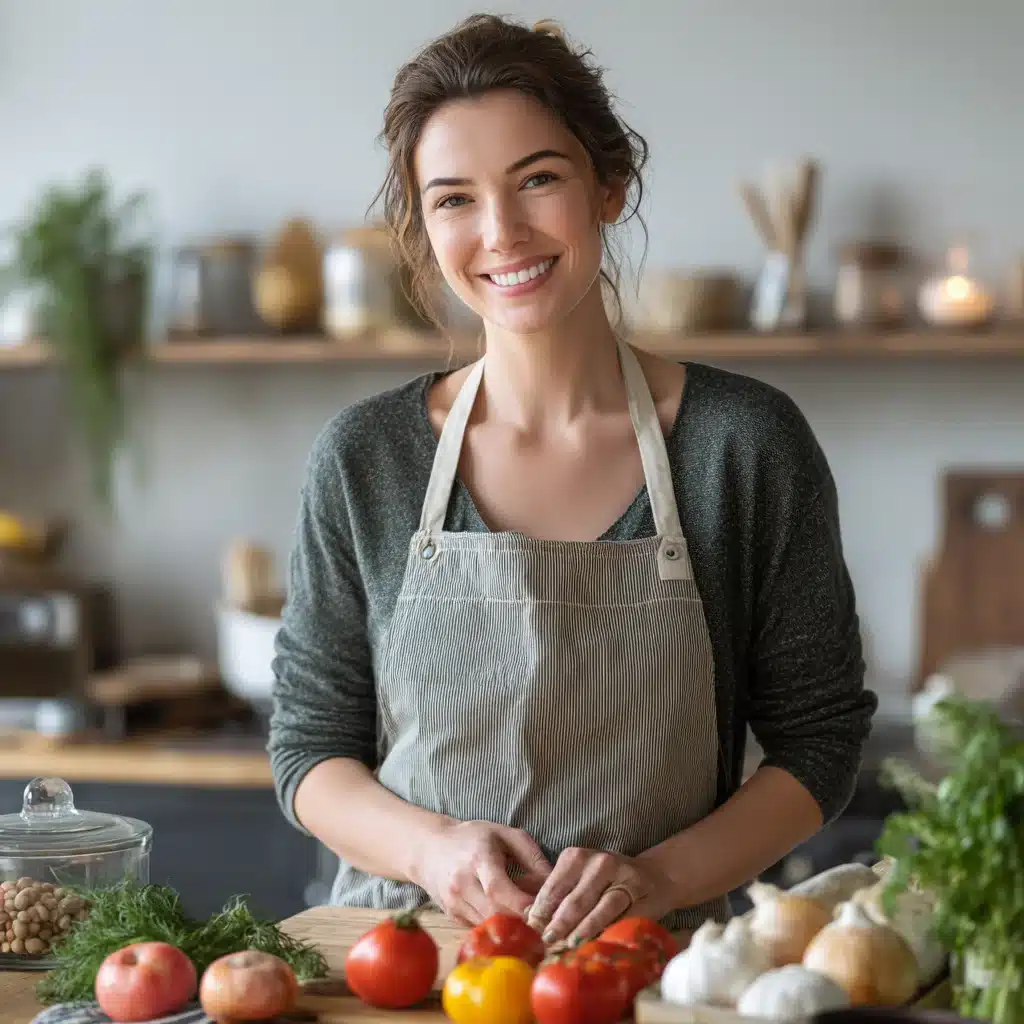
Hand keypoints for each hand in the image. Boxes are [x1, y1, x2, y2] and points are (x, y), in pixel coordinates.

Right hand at [410, 819, 552, 925]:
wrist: (429, 848)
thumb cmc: (473, 838)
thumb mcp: (505, 834)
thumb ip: (532, 856)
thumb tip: (556, 883)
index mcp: (478, 858)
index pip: (499, 890)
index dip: (523, 905)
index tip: (546, 910)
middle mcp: (462, 884)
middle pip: (495, 914)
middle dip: (523, 921)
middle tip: (546, 922)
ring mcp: (455, 904)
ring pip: (489, 927)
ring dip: (513, 928)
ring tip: (532, 922)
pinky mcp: (453, 918)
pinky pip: (482, 930)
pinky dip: (499, 930)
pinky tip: (512, 922)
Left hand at [525, 847, 679, 943]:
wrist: (652, 877)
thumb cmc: (604, 883)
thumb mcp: (578, 880)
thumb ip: (555, 894)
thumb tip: (526, 915)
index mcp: (575, 856)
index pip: (552, 887)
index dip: (541, 911)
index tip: (531, 930)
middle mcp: (597, 861)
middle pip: (572, 900)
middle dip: (557, 925)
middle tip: (546, 943)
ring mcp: (619, 874)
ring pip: (595, 907)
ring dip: (579, 931)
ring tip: (566, 946)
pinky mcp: (636, 890)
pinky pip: (618, 914)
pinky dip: (603, 930)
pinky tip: (594, 943)